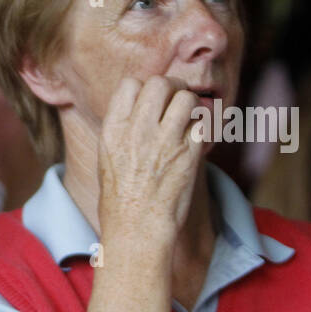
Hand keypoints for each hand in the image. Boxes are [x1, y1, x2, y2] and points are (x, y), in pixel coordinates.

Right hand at [97, 75, 200, 240]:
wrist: (136, 229)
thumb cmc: (120, 199)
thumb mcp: (107, 158)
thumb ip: (123, 130)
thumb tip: (142, 110)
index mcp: (113, 130)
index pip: (130, 84)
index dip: (143, 88)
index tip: (149, 102)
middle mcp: (138, 130)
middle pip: (161, 83)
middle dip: (172, 88)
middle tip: (176, 103)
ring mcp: (165, 140)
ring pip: (186, 98)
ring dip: (190, 106)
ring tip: (187, 122)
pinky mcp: (189, 153)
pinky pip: (204, 123)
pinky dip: (203, 128)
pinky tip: (196, 140)